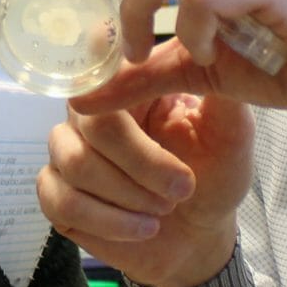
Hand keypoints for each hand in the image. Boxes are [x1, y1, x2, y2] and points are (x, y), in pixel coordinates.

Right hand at [37, 93, 253, 286]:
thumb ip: (222, 92)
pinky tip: (142, 228)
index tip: (145, 118)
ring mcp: (66, 151)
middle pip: (92, 123)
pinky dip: (109, 221)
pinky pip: (62, 200)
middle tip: (182, 188)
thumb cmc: (215, 176)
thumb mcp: (232, 133)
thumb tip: (208, 50)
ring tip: (164, 209)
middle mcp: (89, 113)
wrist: (200, 235)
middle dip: (141, 162)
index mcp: (128, 86)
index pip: (106, 72)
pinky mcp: (54, 194)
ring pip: (76, 163)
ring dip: (128, 194)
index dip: (119, 90)